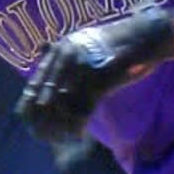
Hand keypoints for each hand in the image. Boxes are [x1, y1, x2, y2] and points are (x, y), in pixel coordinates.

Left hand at [16, 8, 173, 141]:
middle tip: (43, 137)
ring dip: (59, 126)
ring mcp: (82, 68)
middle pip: (44, 98)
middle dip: (42, 121)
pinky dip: (77, 124)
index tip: (30, 123)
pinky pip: (82, 109)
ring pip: (61, 107)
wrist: (144, 35)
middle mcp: (66, 58)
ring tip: (61, 138)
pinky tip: (77, 134)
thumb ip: (62, 60)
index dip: (29, 107)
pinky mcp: (100, 79)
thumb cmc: (115, 45)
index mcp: (60, 50)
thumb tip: (48, 83)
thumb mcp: (83, 45)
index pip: (34, 84)